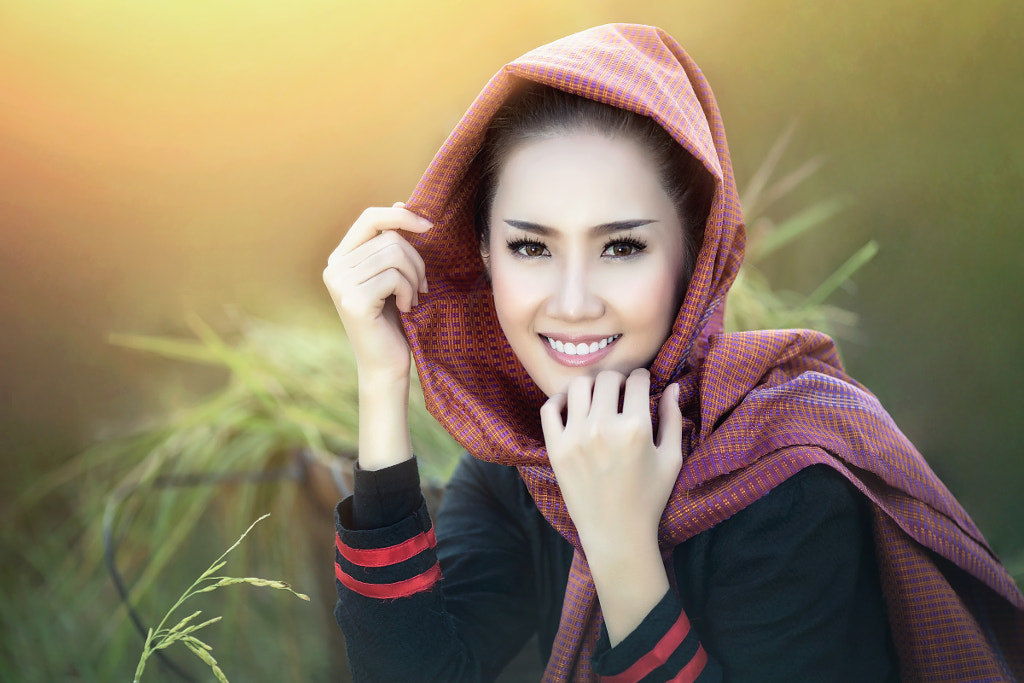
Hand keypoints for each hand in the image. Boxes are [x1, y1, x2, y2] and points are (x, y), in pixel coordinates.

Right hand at [323, 203, 431, 385]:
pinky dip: (408, 292)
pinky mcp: (353, 301)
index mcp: (341, 258)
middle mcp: (334, 268)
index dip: (401, 215)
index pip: (370, 218)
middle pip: (389, 237)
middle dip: (415, 260)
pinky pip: (394, 277)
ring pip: (394, 255)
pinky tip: (405, 309)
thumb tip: (401, 203)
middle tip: (420, 286)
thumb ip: (390, 244)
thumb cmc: (394, 319)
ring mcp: (340, 284)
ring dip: (413, 278)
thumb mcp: (391, 275)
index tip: (428, 224)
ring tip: (412, 298)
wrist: (386, 364)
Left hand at [540, 368, 682, 553]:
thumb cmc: (649, 497)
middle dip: (618, 379)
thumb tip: (673, 386)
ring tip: (597, 398)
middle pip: (607, 378)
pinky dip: (560, 400)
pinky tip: (571, 406)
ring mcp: (575, 437)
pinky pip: (549, 408)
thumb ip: (673, 419)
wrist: (617, 533)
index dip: (642, 378)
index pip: (637, 381)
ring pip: (578, 386)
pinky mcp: (556, 448)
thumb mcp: (671, 458)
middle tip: (620, 391)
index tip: (641, 384)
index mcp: (636, 428)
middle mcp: (603, 427)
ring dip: (591, 385)